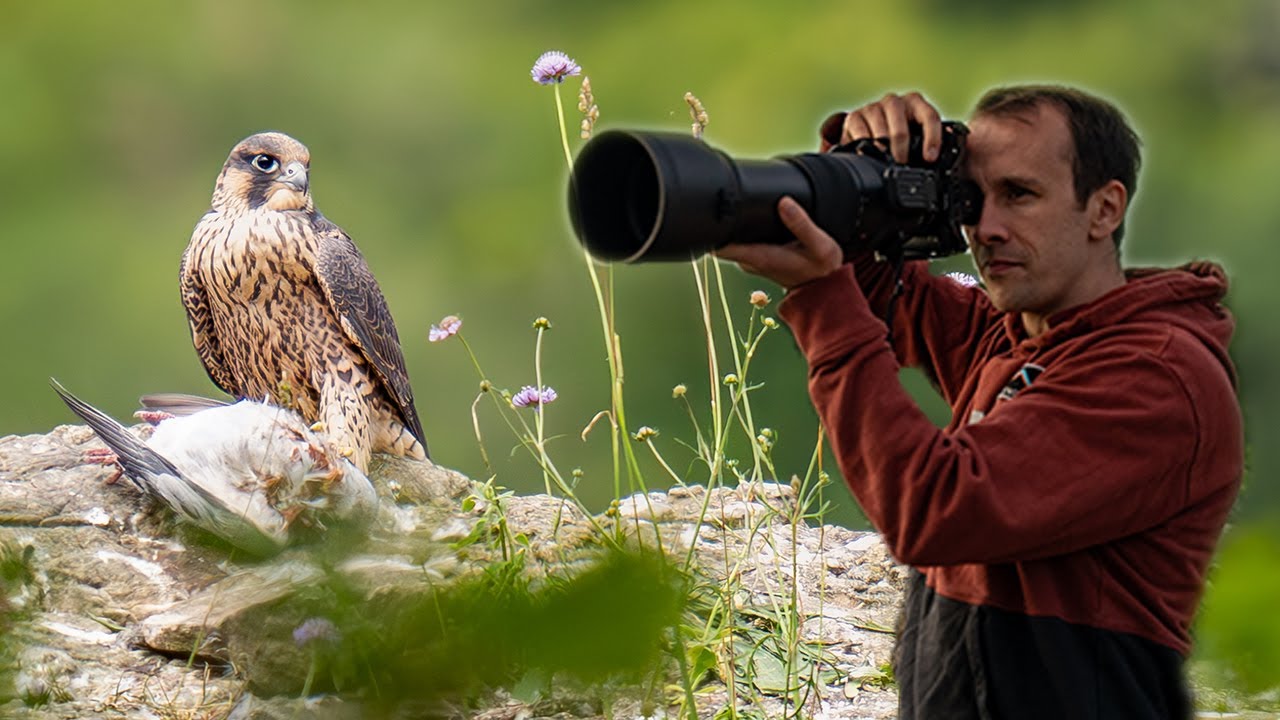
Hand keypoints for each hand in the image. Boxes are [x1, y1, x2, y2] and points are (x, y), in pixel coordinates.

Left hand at [715, 197, 842, 289]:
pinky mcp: (755, 259)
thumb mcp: (820, 245)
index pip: (720, 246)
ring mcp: (750, 261)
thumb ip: (801, 224)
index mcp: (760, 257)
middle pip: (721, 240)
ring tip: (739, 206)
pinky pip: (739, 243)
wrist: (822, 289)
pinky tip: (751, 219)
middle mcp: (750, 261)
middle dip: (723, 221)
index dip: (713, 228)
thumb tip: (784, 202)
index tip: (716, 210)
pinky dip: (741, 231)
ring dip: (732, 225)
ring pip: (730, 240)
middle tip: (730, 200)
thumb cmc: (821, 269)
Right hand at [820, 92, 942, 163]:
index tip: (929, 158)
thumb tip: (960, 146)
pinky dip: (863, 142)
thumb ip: (936, 147)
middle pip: (900, 119)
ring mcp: (874, 108)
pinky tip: (867, 154)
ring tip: (884, 160)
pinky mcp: (854, 117)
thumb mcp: (921, 145)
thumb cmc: (900, 145)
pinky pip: (859, 128)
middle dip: (901, 144)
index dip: (932, 137)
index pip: (929, 116)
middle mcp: (895, 102)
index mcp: (916, 104)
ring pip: (880, 124)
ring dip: (882, 145)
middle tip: (902, 162)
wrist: (870, 143)